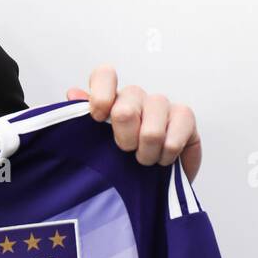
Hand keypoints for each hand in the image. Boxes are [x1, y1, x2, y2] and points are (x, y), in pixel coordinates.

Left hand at [67, 65, 201, 181]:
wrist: (153, 182)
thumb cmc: (121, 161)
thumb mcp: (96, 144)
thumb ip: (81, 120)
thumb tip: (72, 93)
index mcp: (112, 99)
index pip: (105, 75)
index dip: (101, 95)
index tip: (98, 118)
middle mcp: (136, 98)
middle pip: (125, 110)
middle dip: (124, 140)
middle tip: (126, 151)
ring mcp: (161, 105)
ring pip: (151, 131)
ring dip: (146, 154)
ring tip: (144, 160)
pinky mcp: (185, 116)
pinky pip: (173, 139)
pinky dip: (165, 156)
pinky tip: (163, 158)